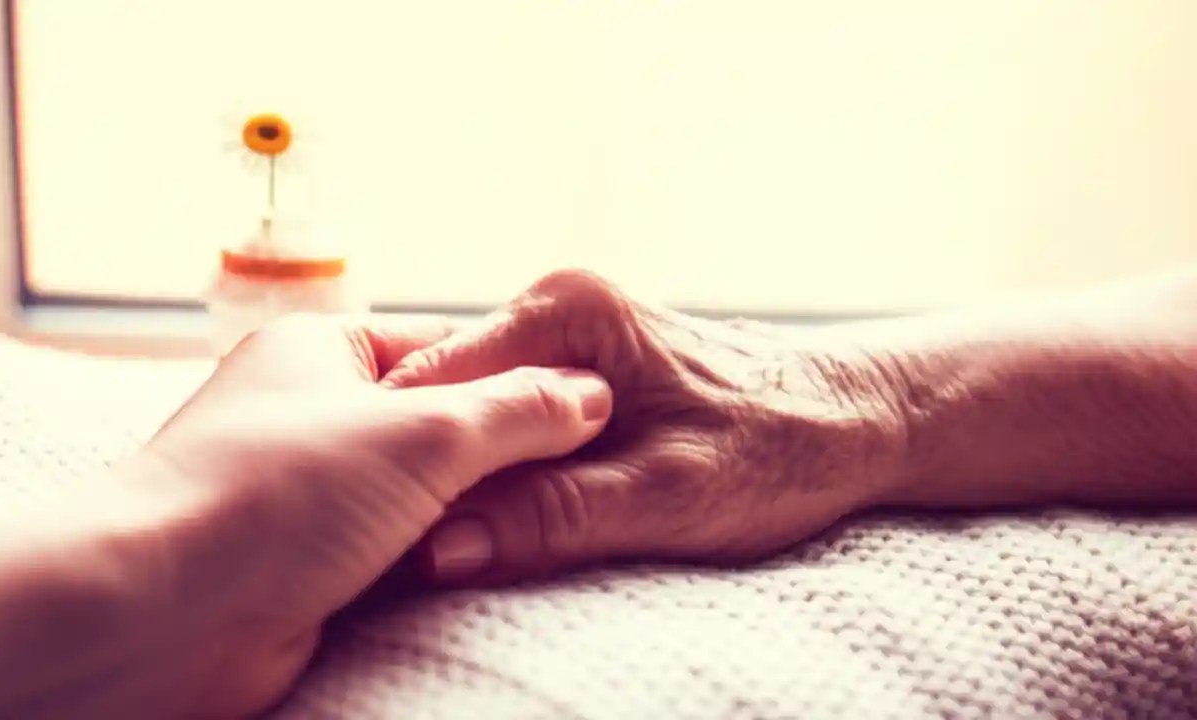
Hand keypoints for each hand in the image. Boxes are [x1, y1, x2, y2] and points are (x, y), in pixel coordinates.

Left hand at [103, 316, 611, 717]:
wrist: (157, 614)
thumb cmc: (271, 495)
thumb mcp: (423, 433)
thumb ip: (517, 411)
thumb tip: (591, 396)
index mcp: (323, 351)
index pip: (446, 348)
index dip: (516, 379)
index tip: (582, 414)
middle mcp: (310, 414)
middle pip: (437, 427)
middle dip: (495, 460)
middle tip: (566, 482)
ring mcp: (304, 492)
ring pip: (419, 498)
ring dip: (464, 520)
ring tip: (531, 531)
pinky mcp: (302, 563)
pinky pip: (391, 554)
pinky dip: (429, 566)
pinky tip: (470, 572)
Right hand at [384, 270, 909, 584]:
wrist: (859, 420)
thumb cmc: (785, 448)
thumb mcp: (672, 497)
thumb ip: (556, 518)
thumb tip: (439, 553)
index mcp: (566, 311)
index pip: (432, 387)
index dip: (398, 465)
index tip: (378, 538)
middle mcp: (553, 309)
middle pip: (442, 399)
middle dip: (419, 474)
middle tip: (400, 554)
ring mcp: (564, 340)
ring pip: (471, 416)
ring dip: (454, 479)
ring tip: (434, 546)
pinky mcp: (579, 373)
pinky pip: (507, 425)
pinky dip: (493, 474)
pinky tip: (490, 521)